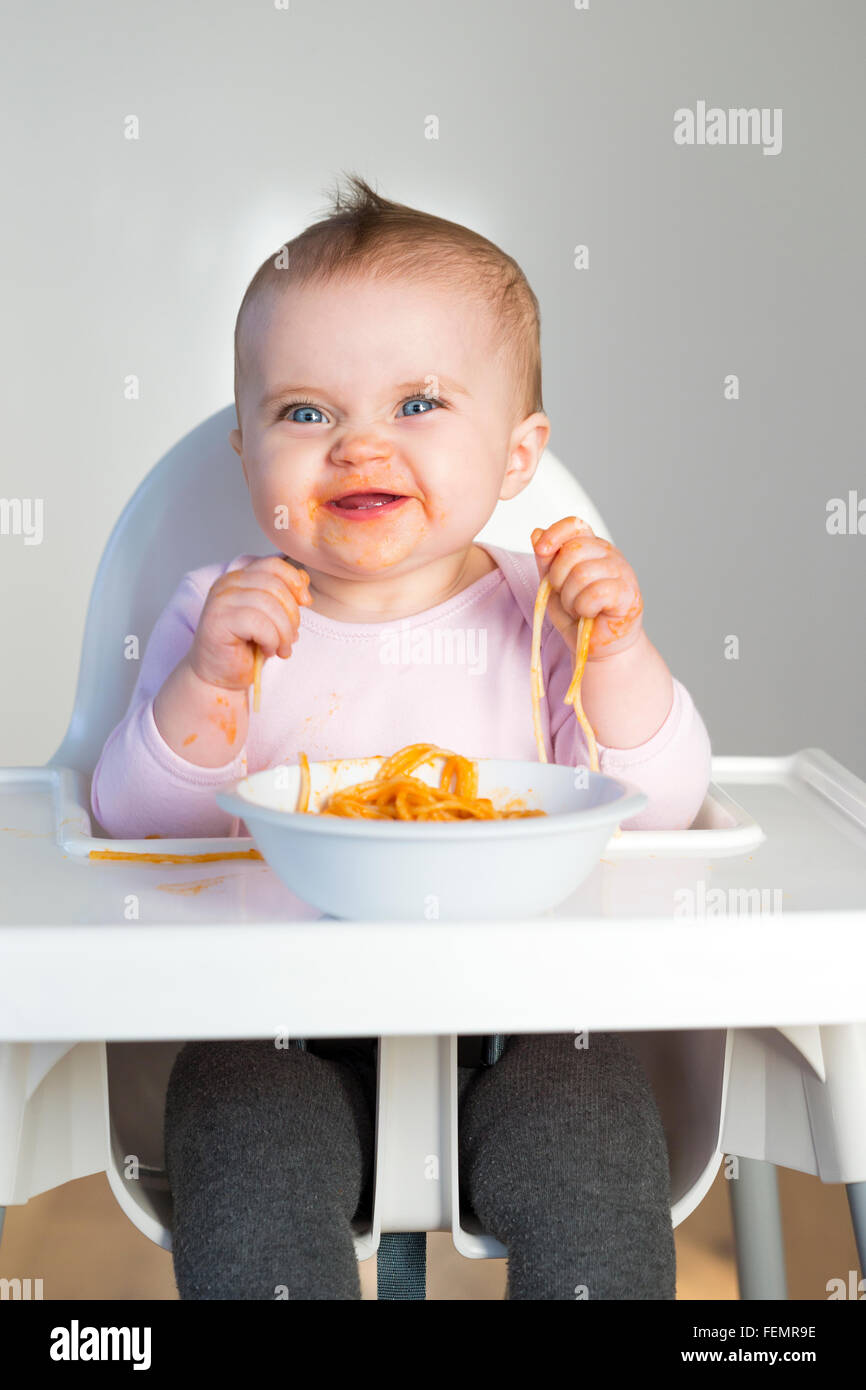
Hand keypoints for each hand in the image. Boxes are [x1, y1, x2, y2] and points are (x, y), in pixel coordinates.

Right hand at [187, 555, 311, 690]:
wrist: (220, 677)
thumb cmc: (246, 648)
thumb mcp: (272, 617)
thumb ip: (285, 594)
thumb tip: (304, 578)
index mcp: (240, 578)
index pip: (274, 565)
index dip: (295, 582)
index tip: (306, 602)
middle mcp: (227, 584)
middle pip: (275, 585)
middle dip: (292, 615)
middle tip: (291, 638)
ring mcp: (220, 600)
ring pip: (269, 604)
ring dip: (284, 632)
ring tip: (281, 649)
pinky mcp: (218, 620)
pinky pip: (259, 623)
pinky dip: (271, 640)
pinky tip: (267, 651)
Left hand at [531, 517, 643, 659]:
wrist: (598, 644)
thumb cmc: (578, 614)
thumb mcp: (553, 585)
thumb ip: (545, 560)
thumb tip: (536, 532)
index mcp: (591, 547)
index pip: (574, 525)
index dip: (554, 534)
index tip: (541, 550)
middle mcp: (609, 554)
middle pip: (572, 550)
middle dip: (558, 578)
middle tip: (565, 596)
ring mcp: (623, 572)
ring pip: (582, 574)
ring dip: (570, 598)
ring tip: (577, 608)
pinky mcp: (629, 594)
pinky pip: (596, 593)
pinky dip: (584, 608)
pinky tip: (590, 614)